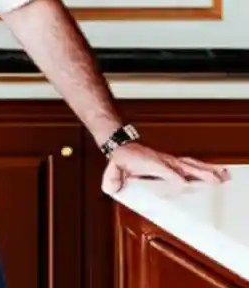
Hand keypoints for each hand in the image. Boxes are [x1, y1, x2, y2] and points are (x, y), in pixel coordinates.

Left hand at [102, 142, 230, 192]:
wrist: (122, 145)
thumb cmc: (121, 159)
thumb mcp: (114, 168)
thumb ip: (113, 178)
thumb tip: (111, 188)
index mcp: (150, 163)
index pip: (165, 171)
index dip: (174, 177)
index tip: (185, 183)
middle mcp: (163, 161)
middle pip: (185, 167)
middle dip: (200, 173)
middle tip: (215, 180)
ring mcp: (170, 160)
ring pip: (192, 165)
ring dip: (208, 170)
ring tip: (223, 176)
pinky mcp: (174, 162)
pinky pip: (192, 165)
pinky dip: (206, 168)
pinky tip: (217, 172)